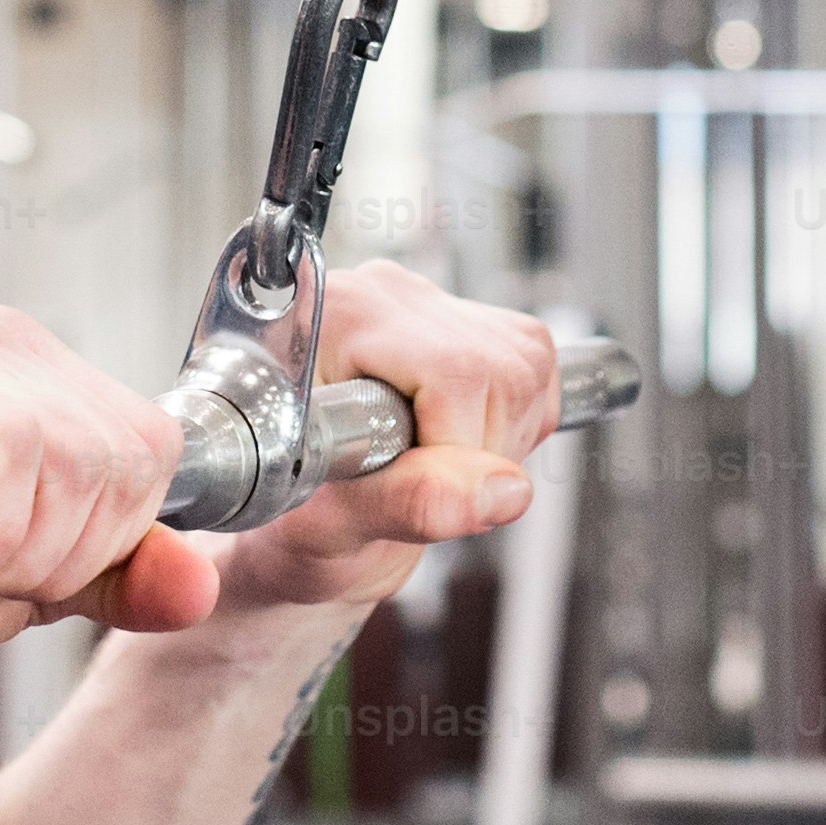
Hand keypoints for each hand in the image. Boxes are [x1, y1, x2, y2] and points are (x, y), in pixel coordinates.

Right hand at [0, 305, 220, 691]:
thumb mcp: (34, 586)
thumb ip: (118, 576)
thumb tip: (199, 583)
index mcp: (17, 362)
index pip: (144, 440)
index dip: (110, 534)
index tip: (30, 571)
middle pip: (116, 450)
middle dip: (69, 553)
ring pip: (69, 451)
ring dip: (25, 554)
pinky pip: (6, 451)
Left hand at [207, 263, 560, 616]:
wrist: (293, 525)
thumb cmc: (288, 527)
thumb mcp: (332, 529)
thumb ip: (409, 503)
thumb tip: (503, 490)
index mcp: (335, 318)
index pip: (454, 371)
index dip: (456, 447)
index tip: (415, 487)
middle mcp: (384, 295)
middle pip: (501, 370)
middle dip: (480, 453)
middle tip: (419, 489)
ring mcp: (430, 303)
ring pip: (527, 370)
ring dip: (498, 446)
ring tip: (429, 471)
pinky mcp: (471, 322)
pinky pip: (537, 371)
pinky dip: (514, 428)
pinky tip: (454, 447)